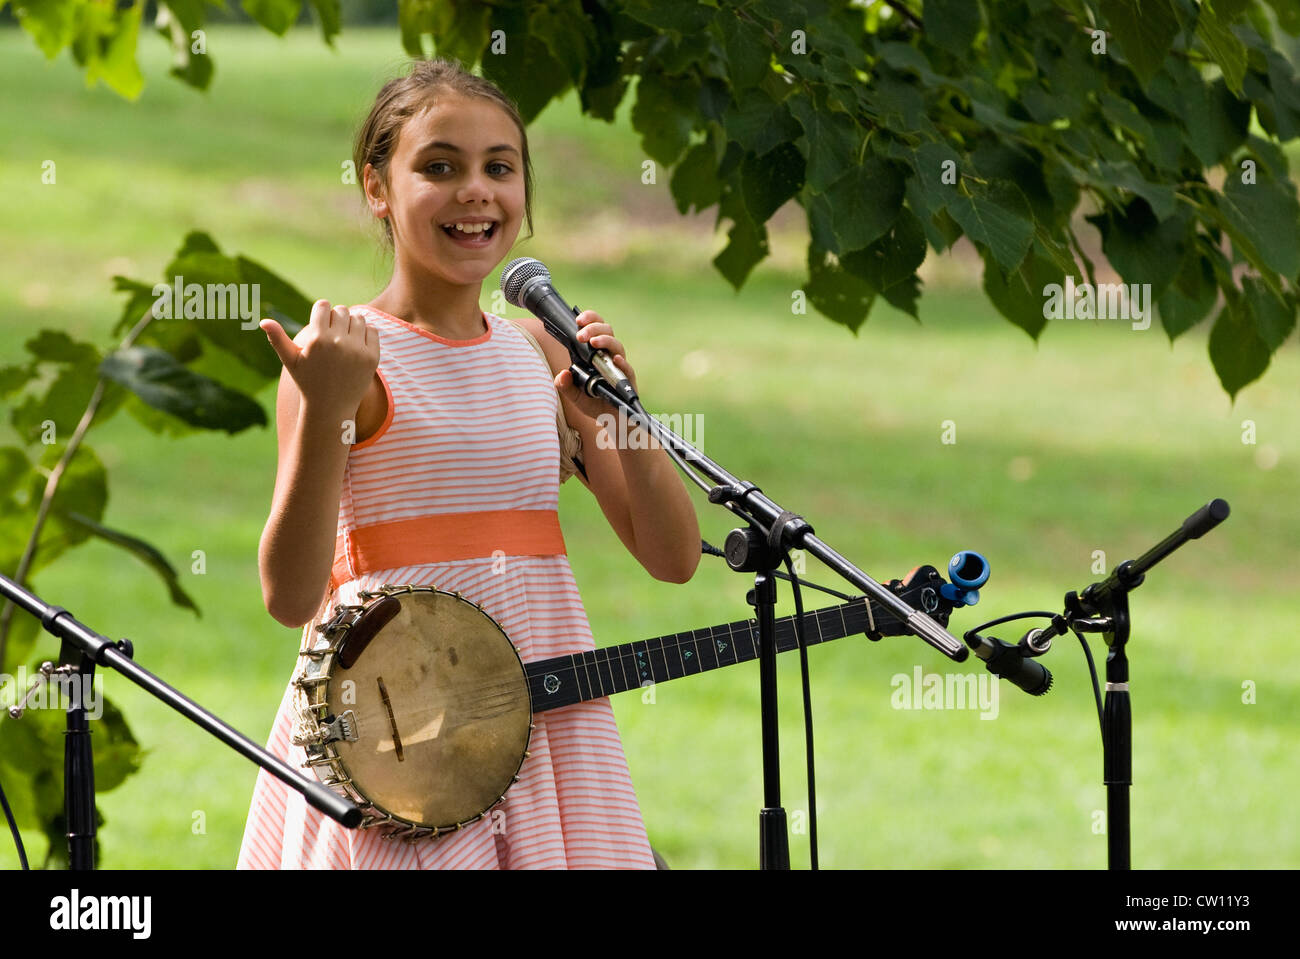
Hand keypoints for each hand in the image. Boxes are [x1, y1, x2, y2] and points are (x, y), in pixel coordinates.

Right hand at [260, 300, 379, 414]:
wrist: (331, 408)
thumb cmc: (307, 381)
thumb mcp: (290, 361)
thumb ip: (277, 339)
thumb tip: (262, 320)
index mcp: (316, 339)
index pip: (323, 305)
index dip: (321, 312)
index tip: (320, 323)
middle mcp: (337, 343)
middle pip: (341, 310)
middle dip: (336, 318)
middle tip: (332, 333)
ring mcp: (357, 350)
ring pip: (358, 318)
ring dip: (352, 324)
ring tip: (344, 338)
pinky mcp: (372, 357)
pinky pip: (372, 331)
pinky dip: (365, 334)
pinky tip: (356, 345)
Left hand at [553, 310, 639, 421]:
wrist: (611, 421)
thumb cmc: (595, 404)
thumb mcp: (575, 396)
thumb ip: (566, 386)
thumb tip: (562, 375)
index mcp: (596, 353)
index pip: (595, 329)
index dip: (589, 320)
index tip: (578, 320)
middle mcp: (609, 356)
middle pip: (607, 331)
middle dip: (594, 328)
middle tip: (581, 334)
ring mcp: (620, 367)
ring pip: (617, 346)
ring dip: (605, 341)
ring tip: (593, 342)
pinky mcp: (628, 380)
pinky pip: (627, 368)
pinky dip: (622, 362)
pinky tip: (615, 359)